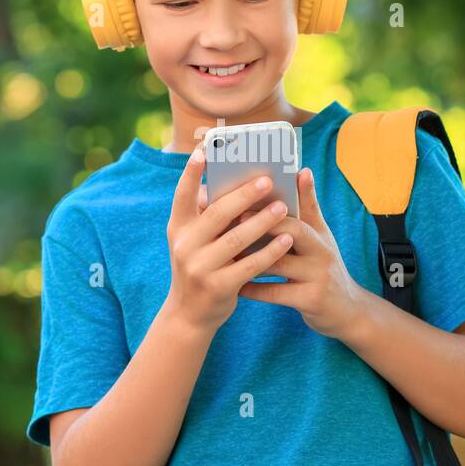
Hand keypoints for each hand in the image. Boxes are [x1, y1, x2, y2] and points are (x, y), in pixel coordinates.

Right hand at [164, 144, 294, 332]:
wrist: (189, 315)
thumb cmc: (199, 266)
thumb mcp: (193, 240)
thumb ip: (206, 215)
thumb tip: (231, 183)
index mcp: (177, 228)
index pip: (181, 194)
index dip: (192, 172)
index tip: (204, 150)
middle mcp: (184, 245)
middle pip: (217, 213)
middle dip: (244, 195)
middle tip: (267, 179)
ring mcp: (199, 267)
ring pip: (236, 238)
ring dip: (262, 221)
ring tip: (283, 206)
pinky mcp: (217, 286)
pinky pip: (249, 265)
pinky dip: (270, 251)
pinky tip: (287, 239)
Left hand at [238, 166, 370, 341]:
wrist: (348, 310)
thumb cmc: (323, 267)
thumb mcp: (321, 237)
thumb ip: (308, 208)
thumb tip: (302, 171)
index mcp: (320, 233)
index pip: (305, 208)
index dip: (283, 196)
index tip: (258, 186)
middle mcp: (322, 251)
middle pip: (294, 231)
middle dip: (265, 223)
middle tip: (237, 217)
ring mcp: (318, 276)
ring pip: (280, 263)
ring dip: (251, 257)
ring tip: (227, 252)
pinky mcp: (311, 300)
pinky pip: (276, 293)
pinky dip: (254, 289)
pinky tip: (236, 285)